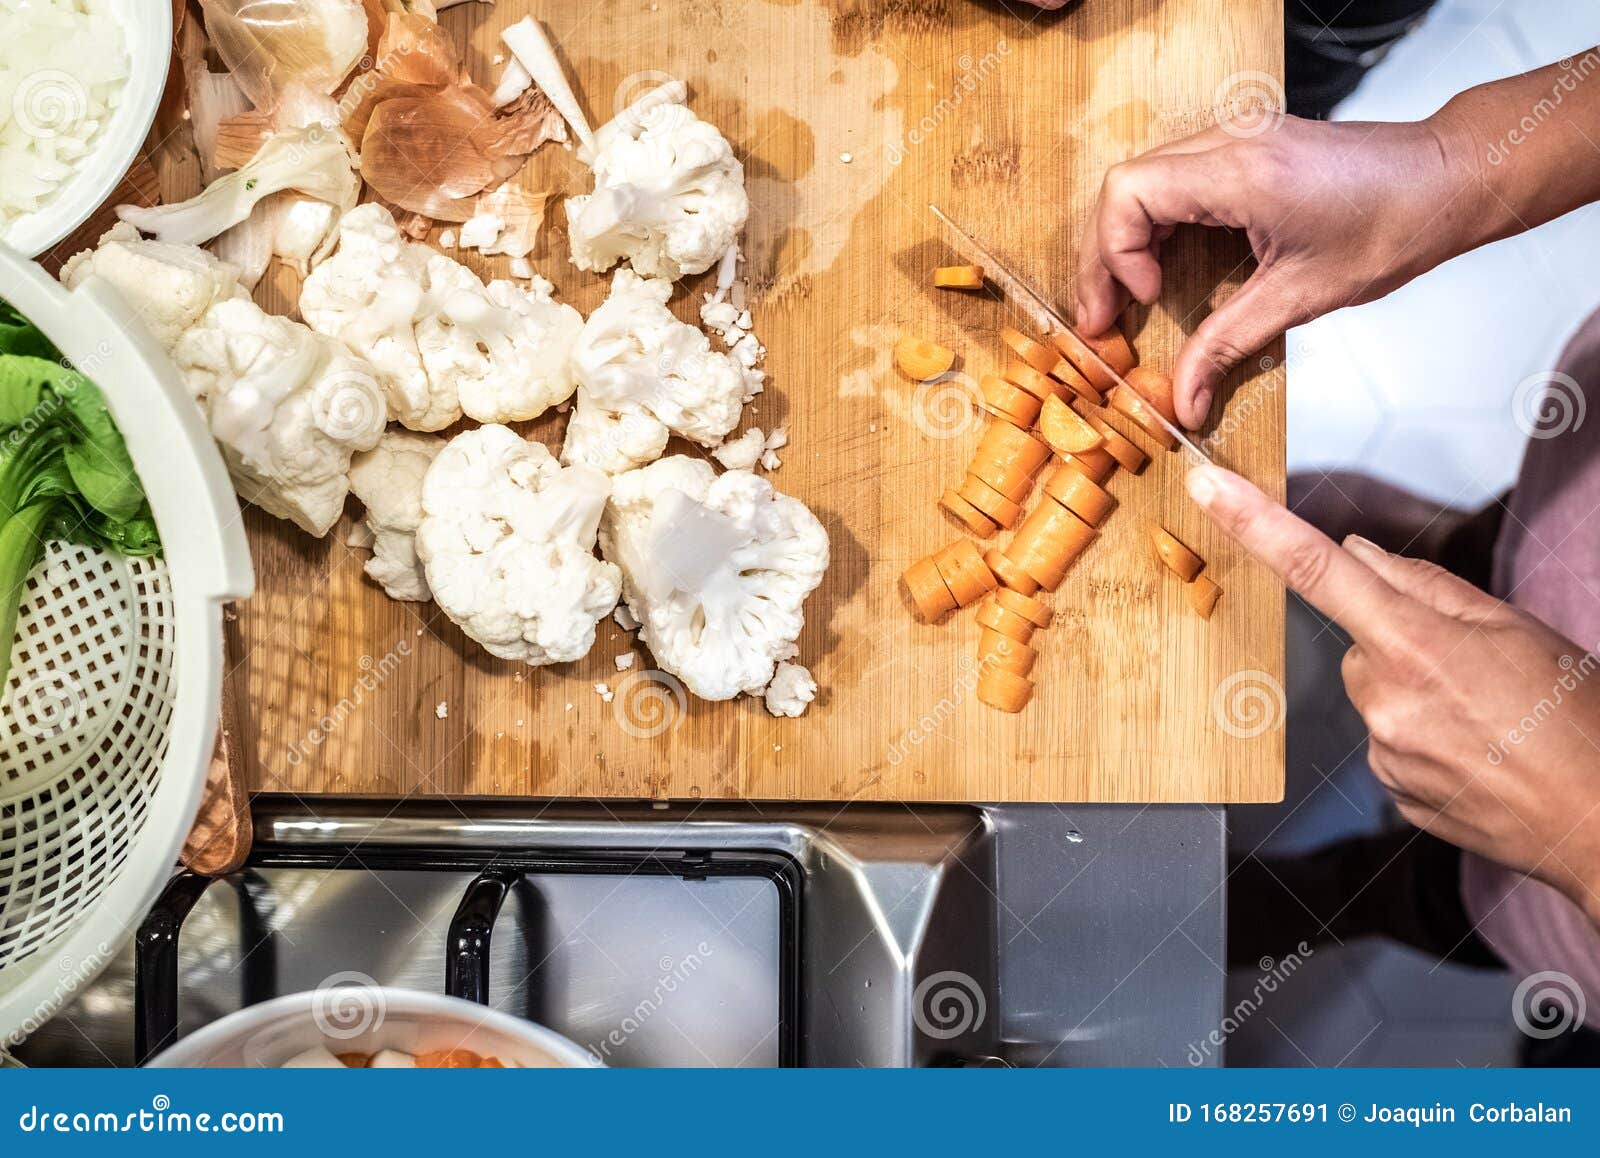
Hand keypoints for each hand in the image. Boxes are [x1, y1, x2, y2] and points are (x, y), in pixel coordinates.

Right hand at [1076, 117, 1474, 427]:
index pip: (1128, 194)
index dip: (1117, 255)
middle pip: (1123, 186)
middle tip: (1105, 317)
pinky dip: (1155, 224)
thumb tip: (1183, 402)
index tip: (1146, 303)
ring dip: (1126, 240)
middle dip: (1106, 256)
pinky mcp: (1243, 147)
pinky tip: (1165, 267)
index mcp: (1239, 172)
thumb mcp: (1301, 297)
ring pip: (1142, 181)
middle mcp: (1227, 142)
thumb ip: (1227, 345)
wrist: (1447, 177)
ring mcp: (1234, 138)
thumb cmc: (1392, 226)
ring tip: (1130, 297)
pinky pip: (1172, 179)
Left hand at [1187, 463, 1599, 922]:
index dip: (1252, 523)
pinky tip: (1477, 753)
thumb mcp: (1515, 626)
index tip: (1205, 486)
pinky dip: (1426, 741)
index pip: (1314, 568)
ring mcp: (1384, 753)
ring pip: (1376, 696)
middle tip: (1479, 672)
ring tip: (1489, 718)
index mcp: (1415, 644)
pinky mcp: (1391, 793)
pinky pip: (1390, 746)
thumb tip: (1357, 554)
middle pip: (1361, 645)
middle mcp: (1384, 700)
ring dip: (1418, 697)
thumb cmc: (1576, 717)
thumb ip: (1426, 586)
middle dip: (1403, 645)